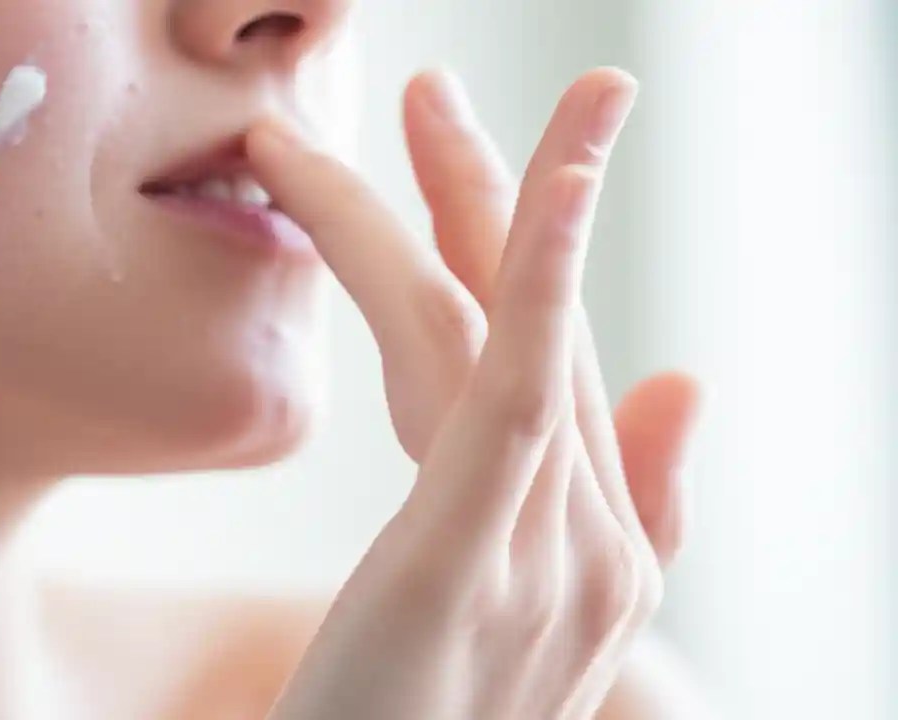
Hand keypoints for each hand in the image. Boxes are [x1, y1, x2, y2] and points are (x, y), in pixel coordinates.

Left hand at [248, 67, 699, 718]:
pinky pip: (517, 393)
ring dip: (517, 197)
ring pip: (530, 339)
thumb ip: (609, 510)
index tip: (488, 167)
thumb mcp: (515, 625)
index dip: (530, 258)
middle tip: (448, 94)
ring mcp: (551, 555)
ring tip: (475, 92)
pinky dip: (544, 277)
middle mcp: (592, 545)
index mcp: (586, 552)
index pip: (553, 369)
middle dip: (500, 201)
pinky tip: (549, 183)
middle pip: (544, 335)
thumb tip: (681, 378)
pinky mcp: (475, 560)